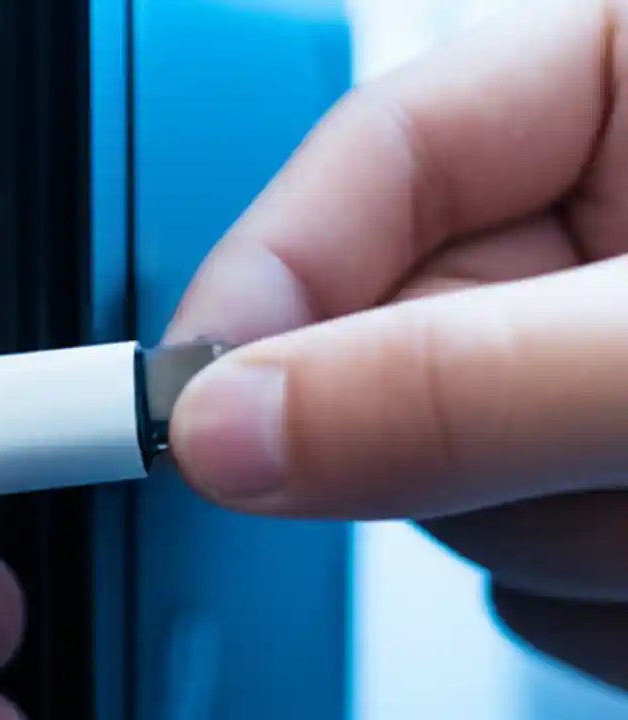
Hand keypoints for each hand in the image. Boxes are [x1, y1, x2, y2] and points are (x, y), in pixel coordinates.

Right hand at [166, 0, 627, 689]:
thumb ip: (459, 385)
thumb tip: (232, 427)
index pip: (377, 151)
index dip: (270, 276)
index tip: (187, 398)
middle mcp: (609, 222)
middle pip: (393, 337)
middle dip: (463, 440)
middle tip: (582, 462)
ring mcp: (600, 362)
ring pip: (447, 471)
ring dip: (558, 532)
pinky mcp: (608, 469)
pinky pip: (519, 558)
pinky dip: (598, 592)